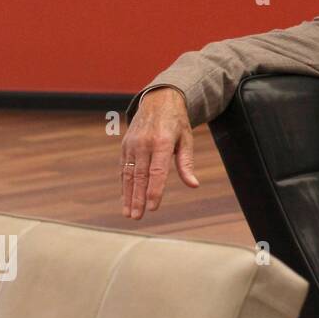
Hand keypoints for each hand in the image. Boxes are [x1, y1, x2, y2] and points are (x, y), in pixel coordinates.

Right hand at [120, 87, 199, 218]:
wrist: (158, 100)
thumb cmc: (176, 122)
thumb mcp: (186, 139)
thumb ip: (186, 163)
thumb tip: (194, 185)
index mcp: (162, 142)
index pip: (157, 172)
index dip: (155, 191)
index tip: (153, 208)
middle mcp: (144, 144)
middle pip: (141, 176)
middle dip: (138, 198)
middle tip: (137, 217)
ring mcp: (132, 144)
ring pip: (129, 175)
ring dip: (128, 196)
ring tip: (129, 214)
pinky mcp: (125, 146)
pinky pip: (124, 169)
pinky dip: (124, 185)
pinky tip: (125, 199)